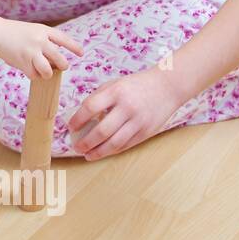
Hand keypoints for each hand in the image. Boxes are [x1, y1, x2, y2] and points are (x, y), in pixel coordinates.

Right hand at [0, 19, 82, 78]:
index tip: (81, 53)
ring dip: (48, 74)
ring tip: (45, 72)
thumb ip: (45, 41)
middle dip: (63, 66)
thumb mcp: (33, 30)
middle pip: (60, 60)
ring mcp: (31, 52)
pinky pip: (34, 75)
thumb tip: (56, 60)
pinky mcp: (22, 62)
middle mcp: (39, 41)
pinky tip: (29, 70)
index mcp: (44, 30)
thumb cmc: (16, 33)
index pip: (63, 39)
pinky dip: (33, 75)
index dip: (74, 47)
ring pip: (48, 71)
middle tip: (60, 67)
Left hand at [66, 69, 180, 159]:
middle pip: (102, 130)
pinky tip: (103, 152)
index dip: (77, 119)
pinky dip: (112, 150)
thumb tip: (80, 117)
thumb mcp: (115, 84)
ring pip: (115, 143)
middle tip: (77, 147)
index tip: (70, 127)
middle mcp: (127, 107)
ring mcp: (139, 121)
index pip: (91, 107)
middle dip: (86, 142)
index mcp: (116, 92)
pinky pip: (126, 145)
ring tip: (87, 155)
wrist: (167, 87)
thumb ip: (98, 98)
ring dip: (98, 152)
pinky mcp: (147, 131)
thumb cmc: (136, 85)